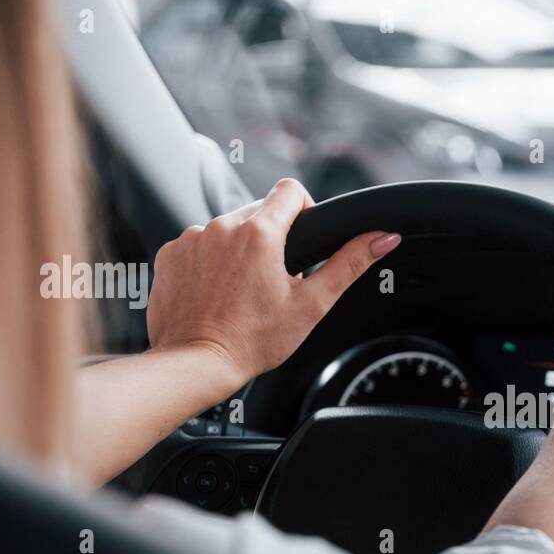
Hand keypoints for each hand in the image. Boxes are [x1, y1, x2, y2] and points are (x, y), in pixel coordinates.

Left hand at [146, 177, 400, 386]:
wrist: (196, 363)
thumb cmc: (252, 341)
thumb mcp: (311, 305)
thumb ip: (349, 264)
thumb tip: (382, 238)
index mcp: (259, 233)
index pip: (290, 190)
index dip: (304, 210)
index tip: (303, 241)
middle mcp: (221, 226)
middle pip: (259, 211)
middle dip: (271, 238)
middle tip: (273, 279)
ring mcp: (191, 238)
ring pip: (227, 228)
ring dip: (239, 249)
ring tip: (243, 290)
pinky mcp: (171, 254)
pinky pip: (199, 244)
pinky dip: (210, 261)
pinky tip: (217, 292)